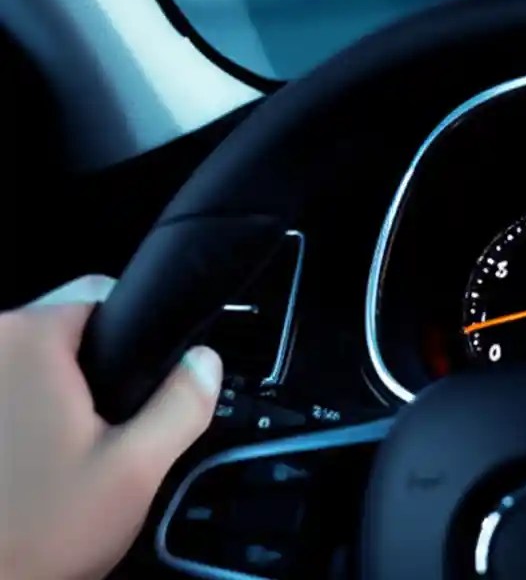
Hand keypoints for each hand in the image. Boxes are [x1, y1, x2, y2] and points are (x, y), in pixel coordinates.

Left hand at [0, 277, 221, 579]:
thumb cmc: (33, 534)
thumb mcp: (136, 470)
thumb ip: (183, 404)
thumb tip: (203, 365)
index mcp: (25, 342)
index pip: (99, 293)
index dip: (137, 333)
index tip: (140, 380)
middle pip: (62, 332)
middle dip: (91, 376)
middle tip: (102, 438)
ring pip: (28, 368)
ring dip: (50, 401)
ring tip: (61, 461)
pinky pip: (6, 396)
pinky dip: (19, 422)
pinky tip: (25, 469)